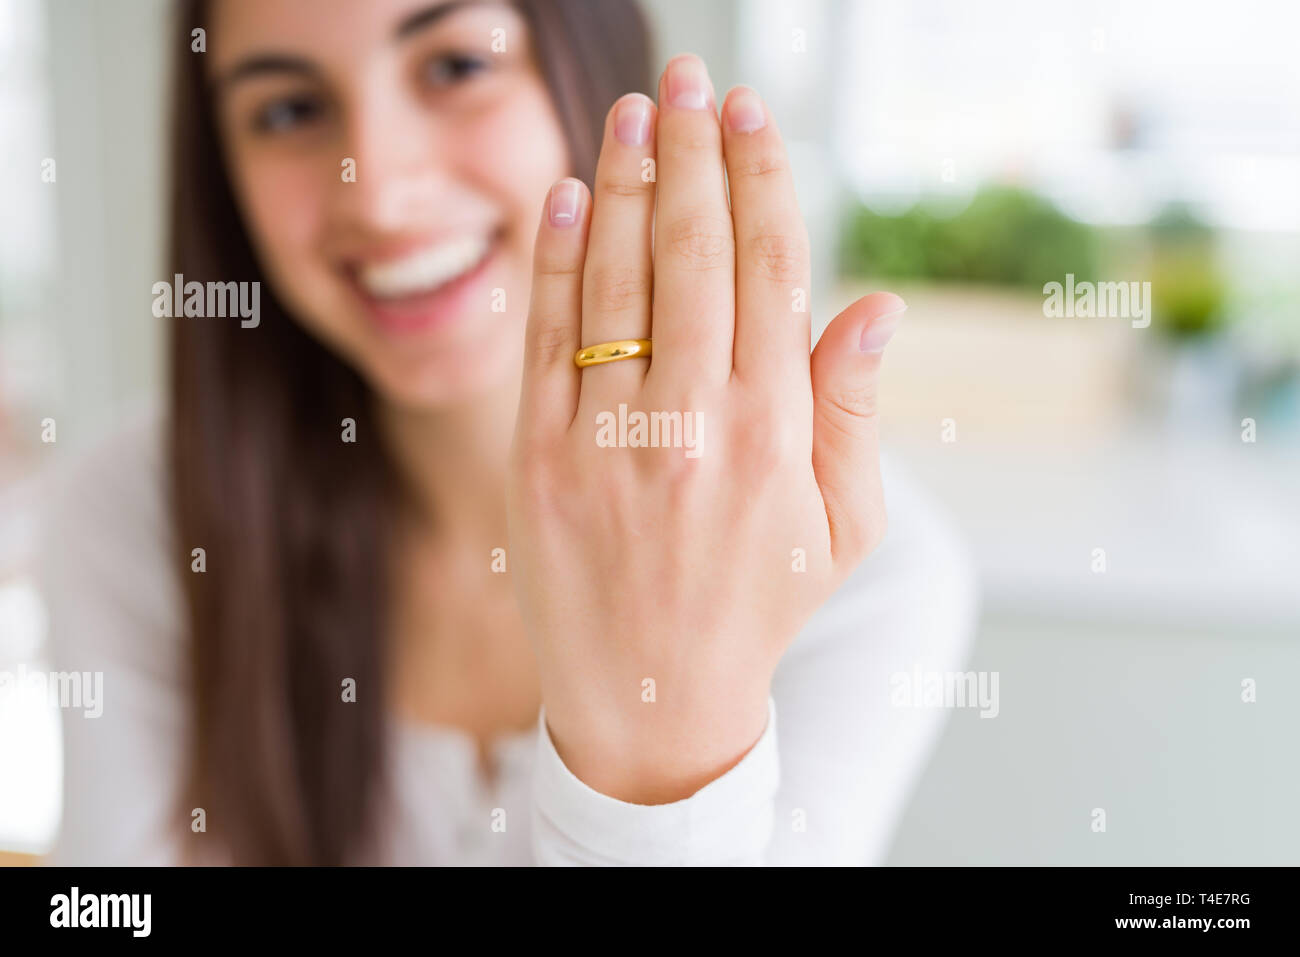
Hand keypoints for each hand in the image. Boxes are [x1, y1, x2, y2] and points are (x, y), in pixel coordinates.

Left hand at [507, 54, 904, 803]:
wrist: (655, 704)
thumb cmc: (760, 606)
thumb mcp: (843, 526)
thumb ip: (853, 413)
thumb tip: (870, 305)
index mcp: (776, 437)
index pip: (771, 274)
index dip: (761, 183)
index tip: (752, 116)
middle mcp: (693, 429)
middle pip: (691, 255)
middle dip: (692, 152)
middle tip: (693, 79)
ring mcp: (608, 445)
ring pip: (615, 282)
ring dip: (622, 182)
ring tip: (634, 110)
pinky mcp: (540, 464)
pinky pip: (546, 343)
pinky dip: (555, 261)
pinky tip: (565, 195)